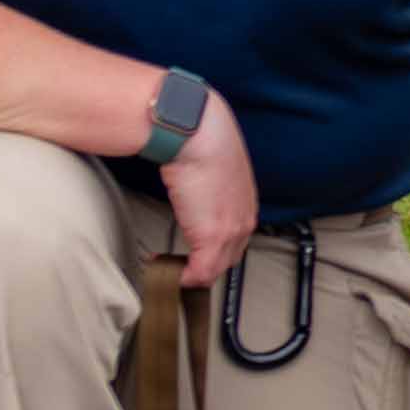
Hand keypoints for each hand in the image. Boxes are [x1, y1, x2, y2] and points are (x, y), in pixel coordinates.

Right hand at [156, 88, 259, 288]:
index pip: (236, 239)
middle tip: (181, 266)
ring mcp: (231, 230)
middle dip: (204, 266)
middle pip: (228, 259)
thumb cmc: (201, 139)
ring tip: (170, 268)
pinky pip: (200, 272)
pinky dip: (182, 277)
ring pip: (215, 269)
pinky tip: (164, 266)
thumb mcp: (213, 163)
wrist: (197, 133)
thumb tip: (192, 185)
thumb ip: (210, 181)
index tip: (195, 250)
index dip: (215, 249)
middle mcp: (244, 219)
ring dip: (192, 273)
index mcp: (245, 202)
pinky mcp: (212, 237)